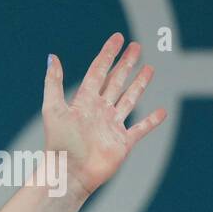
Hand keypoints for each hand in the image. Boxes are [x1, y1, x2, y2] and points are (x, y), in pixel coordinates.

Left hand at [42, 33, 166, 201]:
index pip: (98, 71)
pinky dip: (152, 121)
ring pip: (129, 100)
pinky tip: (161, 112)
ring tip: (149, 68)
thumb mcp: (53, 109)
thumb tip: (52, 57)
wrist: (69, 174)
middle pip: (115, 81)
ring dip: (139, 84)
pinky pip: (141, 129)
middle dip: (126, 64)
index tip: (118, 38)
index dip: (108, 54)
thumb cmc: (59, 144)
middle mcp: (98, 111)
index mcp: (83, 102)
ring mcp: (111, 127)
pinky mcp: (122, 143)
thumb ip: (53, 83)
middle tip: (136, 46)